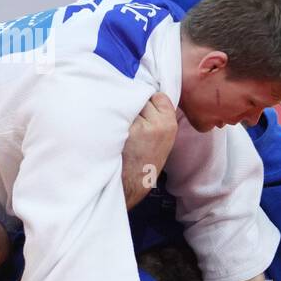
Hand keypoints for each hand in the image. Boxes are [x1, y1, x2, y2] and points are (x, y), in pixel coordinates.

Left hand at [122, 93, 176, 208]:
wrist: (128, 184)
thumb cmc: (143, 163)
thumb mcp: (163, 140)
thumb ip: (159, 118)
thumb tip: (148, 96)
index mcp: (170, 125)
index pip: (159, 97)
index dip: (148, 104)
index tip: (143, 116)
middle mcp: (157, 123)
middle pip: (142, 98)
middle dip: (134, 107)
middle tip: (130, 126)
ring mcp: (138, 125)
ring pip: (127, 103)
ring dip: (121, 111)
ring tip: (120, 130)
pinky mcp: (121, 129)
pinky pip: (114, 112)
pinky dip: (111, 118)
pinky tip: (112, 132)